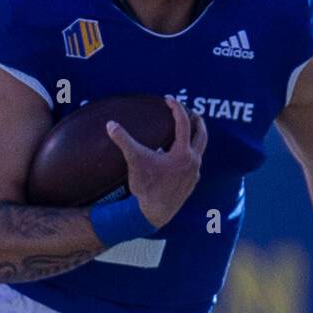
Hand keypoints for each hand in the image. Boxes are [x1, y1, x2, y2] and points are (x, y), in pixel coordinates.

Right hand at [105, 96, 205, 229]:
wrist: (153, 213)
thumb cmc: (146, 187)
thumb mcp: (134, 160)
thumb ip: (124, 140)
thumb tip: (110, 124)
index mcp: (182, 153)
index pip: (183, 123)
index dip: (176, 108)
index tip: (169, 99)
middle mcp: (193, 161)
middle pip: (201, 134)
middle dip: (196, 120)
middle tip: (189, 111)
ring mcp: (194, 173)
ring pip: (200, 149)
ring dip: (194, 138)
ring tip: (186, 132)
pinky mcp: (192, 183)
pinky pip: (195, 163)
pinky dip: (191, 154)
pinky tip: (181, 156)